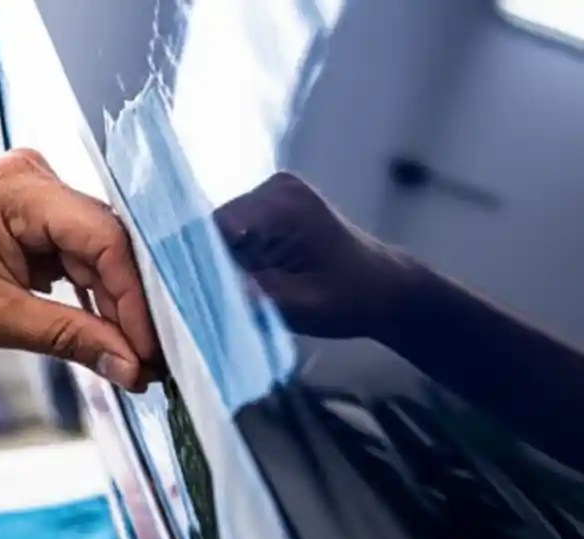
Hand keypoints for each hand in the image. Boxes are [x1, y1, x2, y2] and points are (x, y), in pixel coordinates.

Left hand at [0, 149, 158, 390]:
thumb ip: (66, 338)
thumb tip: (127, 365)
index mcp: (20, 186)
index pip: (103, 239)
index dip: (133, 299)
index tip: (149, 351)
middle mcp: (34, 180)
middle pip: (106, 247)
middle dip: (126, 310)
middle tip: (147, 367)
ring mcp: (33, 199)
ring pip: (95, 258)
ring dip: (110, 310)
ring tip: (129, 364)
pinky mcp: (29, 222)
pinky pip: (74, 261)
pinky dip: (87, 301)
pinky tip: (102, 339)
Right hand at [214, 172, 417, 340]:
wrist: (382, 288)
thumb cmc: (352, 298)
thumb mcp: (304, 306)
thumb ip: (257, 297)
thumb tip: (208, 293)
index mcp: (287, 204)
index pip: (219, 225)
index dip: (202, 260)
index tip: (200, 293)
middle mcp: (275, 188)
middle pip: (216, 228)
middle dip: (213, 264)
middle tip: (220, 301)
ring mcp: (271, 194)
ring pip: (220, 233)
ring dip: (224, 265)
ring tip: (240, 293)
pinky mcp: (268, 208)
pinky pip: (235, 235)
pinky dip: (236, 261)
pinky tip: (249, 282)